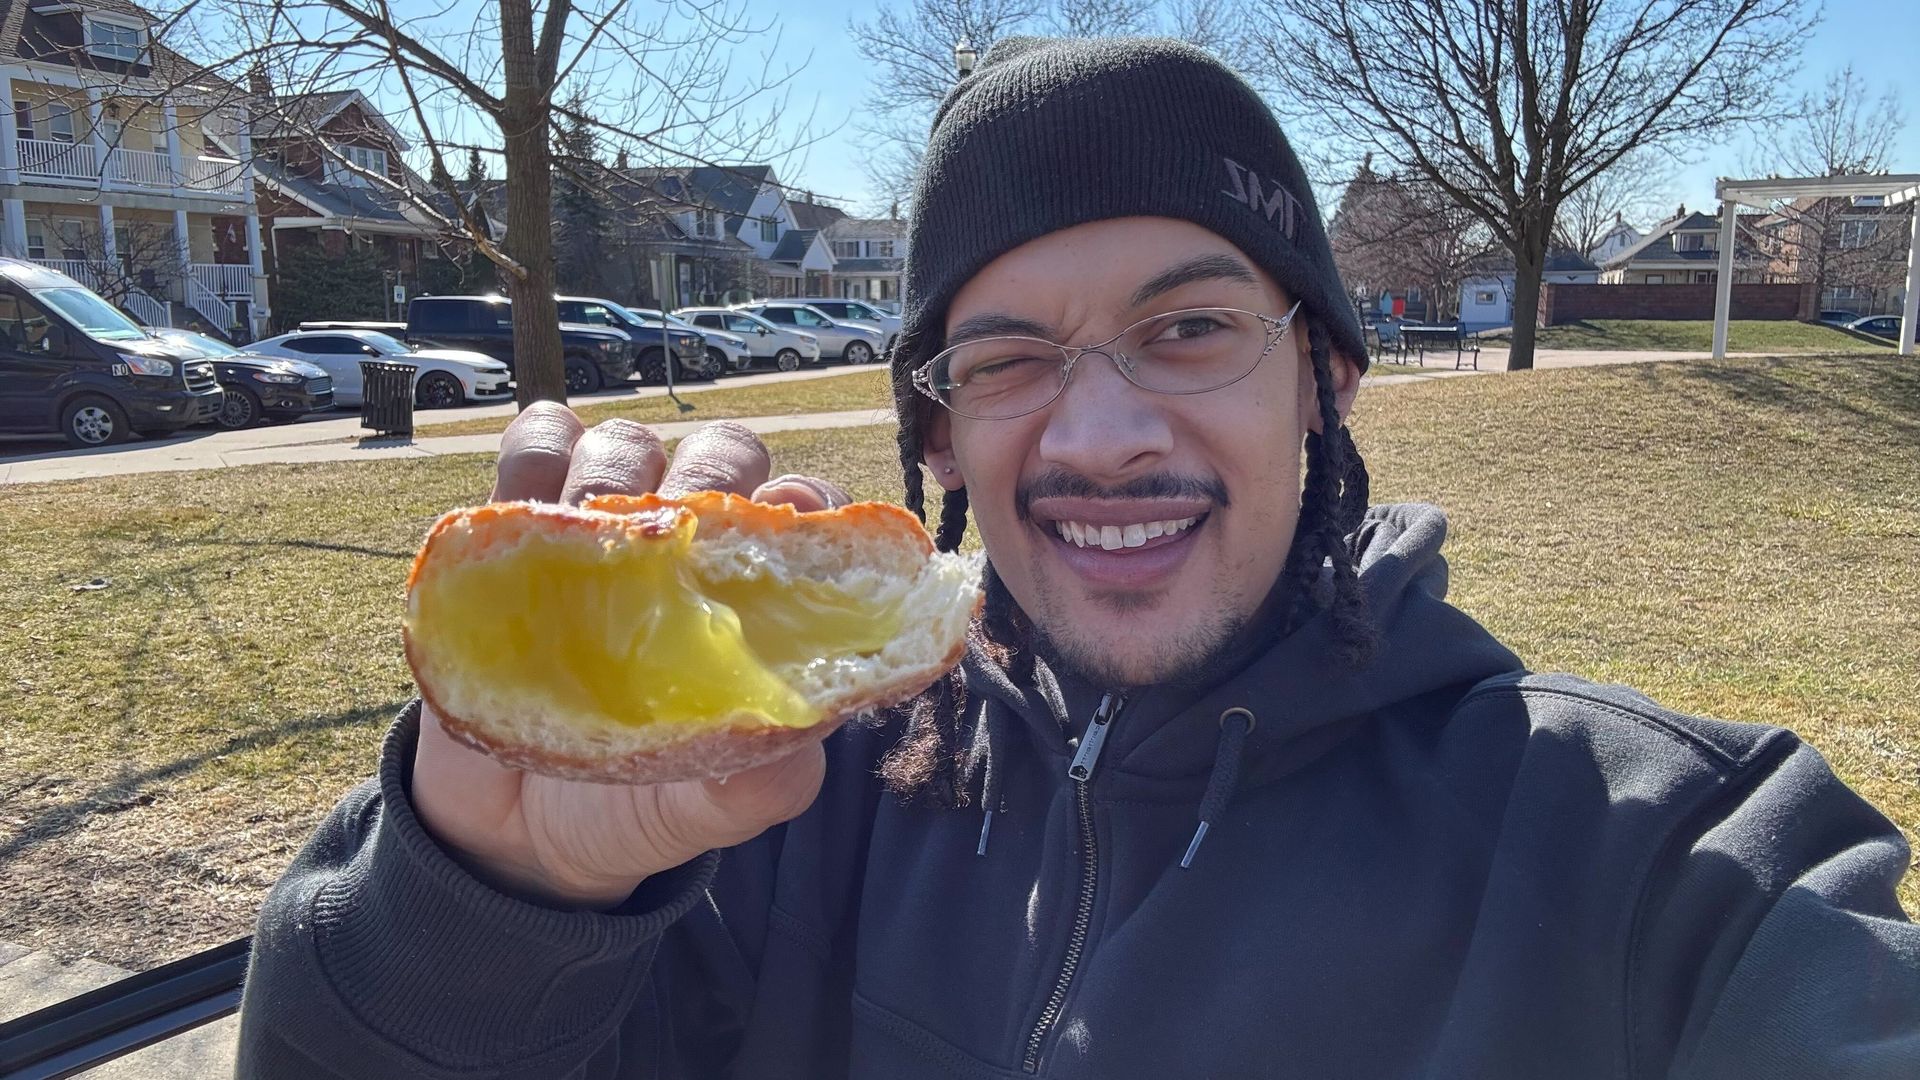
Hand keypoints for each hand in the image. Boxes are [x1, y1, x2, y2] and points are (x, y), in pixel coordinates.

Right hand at [410, 405, 846, 909]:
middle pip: (720, 453)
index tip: (773, 525)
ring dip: (611, 473)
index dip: (800, 502)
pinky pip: (536, 443)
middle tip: (667, 539)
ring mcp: (605, 526)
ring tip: (584, 539)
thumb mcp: (707, 811)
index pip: (803, 512)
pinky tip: (531, 506)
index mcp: (758, 599)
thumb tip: (800, 740)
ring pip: (629, 439)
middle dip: (701, 477)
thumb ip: (763, 782)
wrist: (511, 833)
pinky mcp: (519, 521)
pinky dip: (537, 452)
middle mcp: (691, 548)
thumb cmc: (636, 808)